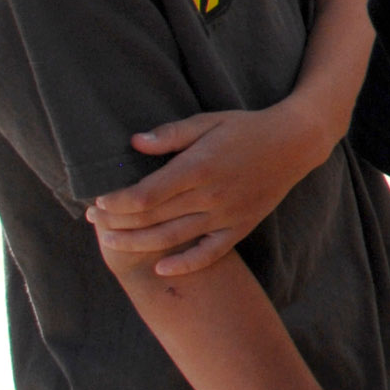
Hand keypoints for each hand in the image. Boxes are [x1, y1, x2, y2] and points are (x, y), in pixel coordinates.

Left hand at [88, 105, 327, 275]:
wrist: (295, 143)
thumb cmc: (246, 128)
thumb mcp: (208, 121)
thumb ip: (171, 135)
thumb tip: (134, 143)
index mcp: (199, 167)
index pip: (146, 195)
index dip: (117, 203)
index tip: (99, 202)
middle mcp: (211, 195)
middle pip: (153, 218)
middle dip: (117, 222)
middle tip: (93, 221)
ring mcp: (227, 214)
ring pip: (173, 238)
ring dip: (137, 244)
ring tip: (111, 243)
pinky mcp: (241, 226)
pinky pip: (210, 253)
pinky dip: (185, 264)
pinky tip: (162, 269)